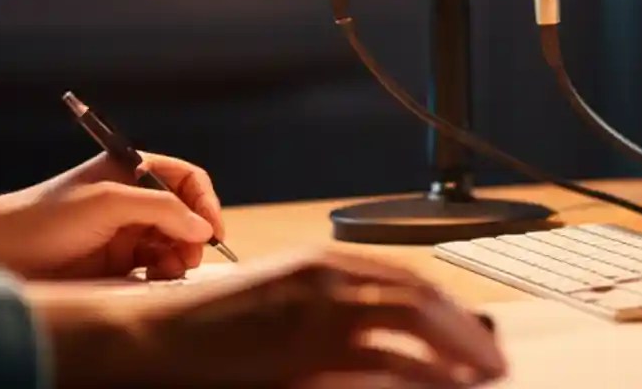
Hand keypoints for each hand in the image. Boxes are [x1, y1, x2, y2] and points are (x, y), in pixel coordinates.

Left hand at [0, 152, 224, 279]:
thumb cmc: (47, 217)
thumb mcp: (110, 202)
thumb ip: (163, 209)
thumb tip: (205, 228)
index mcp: (131, 169)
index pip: (186, 179)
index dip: (205, 201)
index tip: (212, 229)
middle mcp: (132, 197)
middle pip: (185, 212)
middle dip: (193, 234)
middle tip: (188, 256)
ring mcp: (124, 230)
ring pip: (173, 242)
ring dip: (180, 256)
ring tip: (171, 270)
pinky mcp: (115, 262)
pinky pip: (155, 266)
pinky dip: (163, 273)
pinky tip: (155, 279)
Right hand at [30, 248, 507, 388]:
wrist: (147, 338)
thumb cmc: (206, 329)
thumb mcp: (277, 306)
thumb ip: (329, 312)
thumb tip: (381, 339)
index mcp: (321, 264)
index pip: (406, 278)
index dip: (449, 308)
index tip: (474, 333)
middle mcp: (326, 280)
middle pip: (420, 297)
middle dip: (465, 331)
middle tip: (493, 362)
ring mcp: (316, 315)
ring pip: (411, 326)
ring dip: (455, 355)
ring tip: (482, 379)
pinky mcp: (304, 354)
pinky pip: (380, 366)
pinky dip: (416, 378)